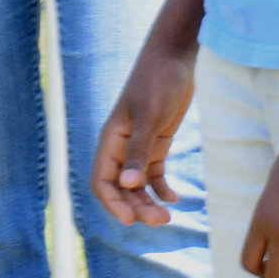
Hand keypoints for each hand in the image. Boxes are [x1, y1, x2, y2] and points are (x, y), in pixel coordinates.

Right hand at [90, 38, 199, 228]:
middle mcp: (121, 147)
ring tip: (168, 217)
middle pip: (121, 188)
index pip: (102, 181)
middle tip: (161, 221)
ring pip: (138, 185)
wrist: (176, 57)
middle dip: (136, 207)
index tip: (131, 221)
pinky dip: (161, 189)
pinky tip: (175, 199)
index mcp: (111, 140)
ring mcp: (139, 146)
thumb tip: (128, 185)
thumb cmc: (158, 81)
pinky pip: (154, 174)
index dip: (112, 203)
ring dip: (148, 202)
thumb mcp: (149, 116)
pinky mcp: (156, 143)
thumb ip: (138, 151)